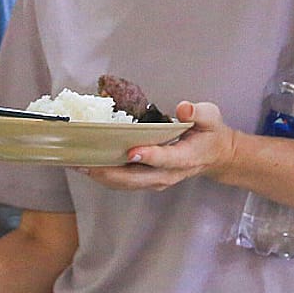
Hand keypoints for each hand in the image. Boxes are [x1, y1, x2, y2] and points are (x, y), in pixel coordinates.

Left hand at [76, 101, 237, 190]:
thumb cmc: (209, 133)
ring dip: (102, 175)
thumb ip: (198, 113)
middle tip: (85, 162)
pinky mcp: (148, 182)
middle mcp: (169, 174)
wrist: (215, 156)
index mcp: (186, 157)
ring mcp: (157, 181)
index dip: (149, 156)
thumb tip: (184, 109)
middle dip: (110, 171)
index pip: (166, 159)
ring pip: (127, 184)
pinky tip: (87, 165)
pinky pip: (124, 182)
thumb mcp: (211, 117)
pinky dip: (105, 176)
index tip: (131, 152)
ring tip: (78, 164)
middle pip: (137, 178)